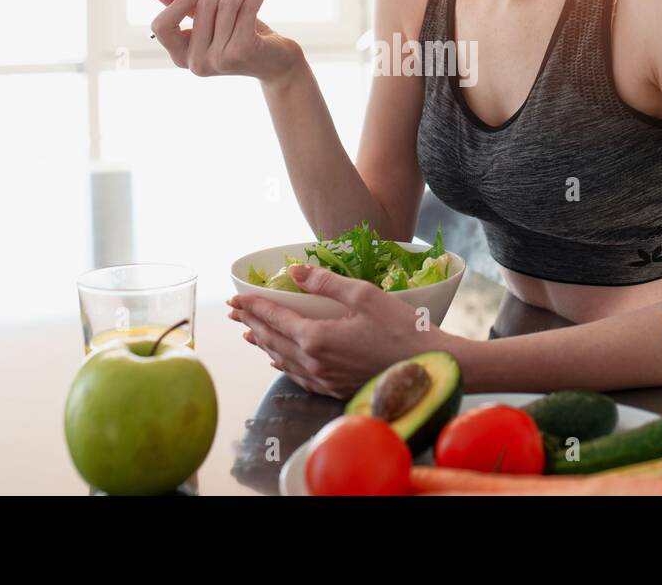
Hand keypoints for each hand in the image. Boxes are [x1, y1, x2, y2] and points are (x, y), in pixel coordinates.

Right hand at [145, 0, 301, 83]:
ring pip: (227, 5)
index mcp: (182, 55)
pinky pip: (247, 9)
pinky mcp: (242, 51)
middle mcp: (197, 62)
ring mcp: (219, 60)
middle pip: (203, 6)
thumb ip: (179, 0)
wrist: (278, 64)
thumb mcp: (209, 18)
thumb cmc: (241, 37)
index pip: (162, 26)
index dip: (178, 1)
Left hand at [226, 262, 448, 398]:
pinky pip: (298, 375)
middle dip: (252, 323)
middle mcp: (314, 362)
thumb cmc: (401, 329)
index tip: (237, 298)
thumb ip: (327, 283)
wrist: (426, 368)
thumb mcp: (364, 295)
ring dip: (264, 343)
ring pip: (282, 360)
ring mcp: (324, 379)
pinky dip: (282, 363)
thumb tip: (296, 272)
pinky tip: (280, 359)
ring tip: (251, 333)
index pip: (275, 318)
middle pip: (273, 340)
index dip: (254, 306)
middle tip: (236, 312)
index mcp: (317, 338)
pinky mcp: (335, 389)